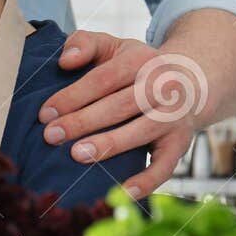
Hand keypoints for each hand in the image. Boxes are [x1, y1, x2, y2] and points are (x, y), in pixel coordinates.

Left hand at [39, 30, 208, 199]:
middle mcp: (163, 87)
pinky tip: (121, 192)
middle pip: (119, 106)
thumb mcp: (114, 46)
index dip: (73, 96)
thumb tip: (65, 62)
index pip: (103, 79)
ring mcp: (174, 117)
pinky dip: (146, 181)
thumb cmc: (137, 67)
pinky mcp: (181, 144)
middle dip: (82, 121)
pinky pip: (165, 166)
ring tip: (76, 155)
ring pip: (140, 132)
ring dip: (108, 145)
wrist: (191, 81)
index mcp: (141, 60)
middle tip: (51, 136)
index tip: (45, 113)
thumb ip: (85, 43)